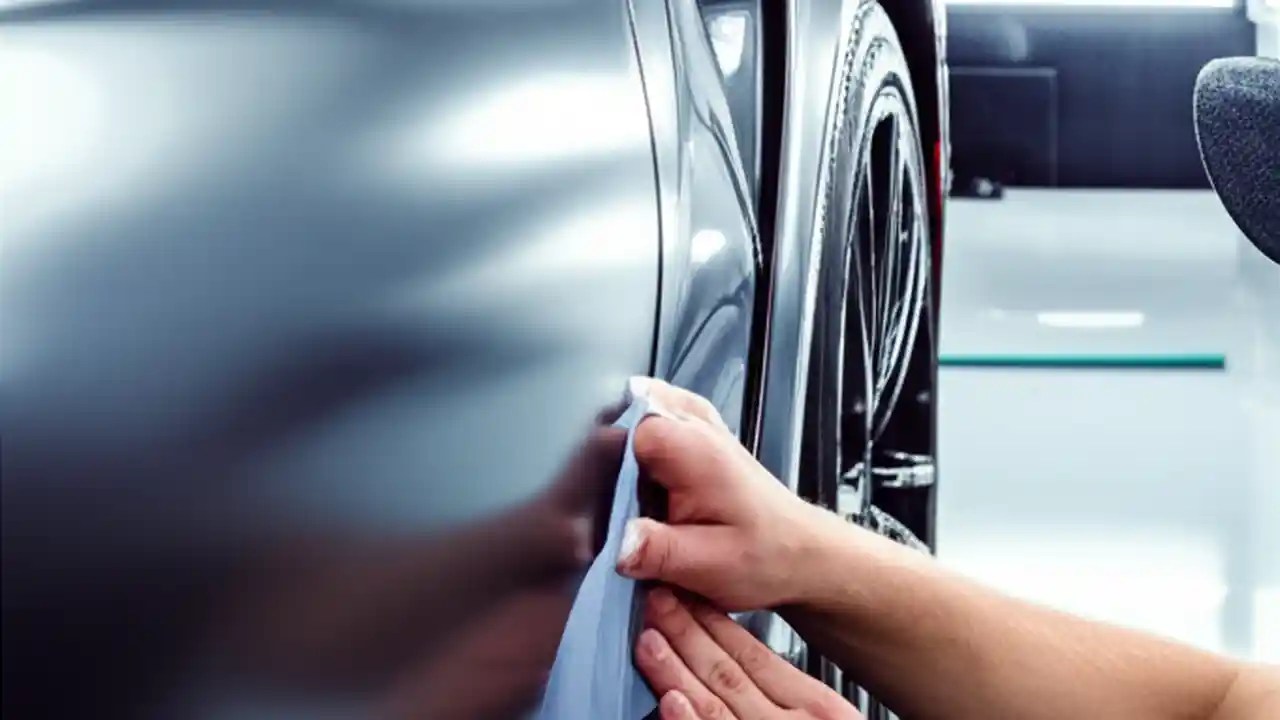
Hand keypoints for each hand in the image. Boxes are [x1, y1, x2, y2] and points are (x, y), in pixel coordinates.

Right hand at [615, 379, 845, 609]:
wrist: (801, 554)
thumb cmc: (763, 557)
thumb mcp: (706, 565)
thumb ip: (658, 551)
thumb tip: (616, 542)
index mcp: (694, 450)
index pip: (625, 431)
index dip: (603, 466)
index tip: (604, 503)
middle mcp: (697, 427)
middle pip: (629, 413)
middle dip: (609, 452)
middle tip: (617, 501)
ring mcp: (701, 424)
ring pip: (643, 407)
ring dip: (626, 442)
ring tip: (632, 491)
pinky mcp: (702, 434)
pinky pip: (660, 415)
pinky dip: (645, 436)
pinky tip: (641, 471)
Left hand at [635, 588, 860, 719]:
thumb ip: (780, 696)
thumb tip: (727, 661)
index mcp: (819, 709)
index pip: (755, 654)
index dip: (714, 623)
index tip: (687, 598)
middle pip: (729, 672)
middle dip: (686, 633)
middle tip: (656, 603)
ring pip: (714, 704)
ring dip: (675, 669)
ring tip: (649, 640)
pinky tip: (670, 703)